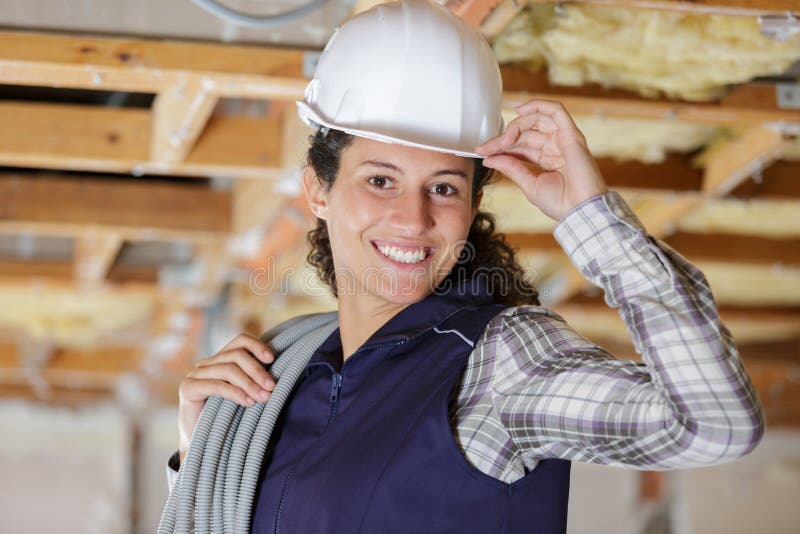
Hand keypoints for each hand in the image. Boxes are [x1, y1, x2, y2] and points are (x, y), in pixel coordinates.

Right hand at [177, 333, 275, 462]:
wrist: (201, 443)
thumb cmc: (226, 419)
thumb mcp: (244, 395)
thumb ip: (254, 381)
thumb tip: (279, 376)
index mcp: (220, 360)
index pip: (240, 341)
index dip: (257, 346)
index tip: (272, 358)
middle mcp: (206, 363)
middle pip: (236, 355)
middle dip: (257, 370)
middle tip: (271, 387)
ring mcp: (195, 374)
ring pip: (227, 369)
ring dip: (249, 383)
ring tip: (263, 397)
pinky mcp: (188, 388)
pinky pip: (216, 385)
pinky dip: (235, 393)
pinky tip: (248, 403)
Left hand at [475, 99, 607, 220]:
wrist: (580, 211)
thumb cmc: (562, 203)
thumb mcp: (529, 184)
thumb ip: (511, 168)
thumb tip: (489, 158)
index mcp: (549, 160)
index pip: (521, 146)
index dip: (502, 146)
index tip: (483, 152)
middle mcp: (556, 147)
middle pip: (526, 133)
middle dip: (503, 138)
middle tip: (486, 147)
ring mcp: (564, 139)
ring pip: (537, 120)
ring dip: (516, 125)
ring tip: (503, 139)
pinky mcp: (571, 134)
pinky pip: (556, 111)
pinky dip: (538, 105)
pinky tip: (520, 109)